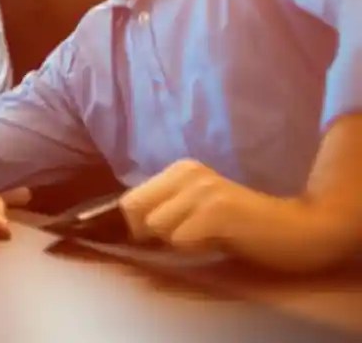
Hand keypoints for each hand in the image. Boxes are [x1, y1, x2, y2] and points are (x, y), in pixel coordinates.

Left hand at [119, 159, 273, 252]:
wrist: (296, 229)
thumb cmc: (243, 227)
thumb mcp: (196, 210)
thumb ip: (164, 211)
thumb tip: (124, 229)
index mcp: (179, 170)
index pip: (128, 200)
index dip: (136, 226)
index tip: (159, 238)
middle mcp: (187, 172)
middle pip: (135, 212)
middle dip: (152, 235)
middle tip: (191, 238)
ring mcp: (202, 189)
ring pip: (157, 228)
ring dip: (178, 243)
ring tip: (210, 238)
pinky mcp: (216, 209)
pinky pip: (181, 239)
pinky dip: (196, 249)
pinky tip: (221, 242)